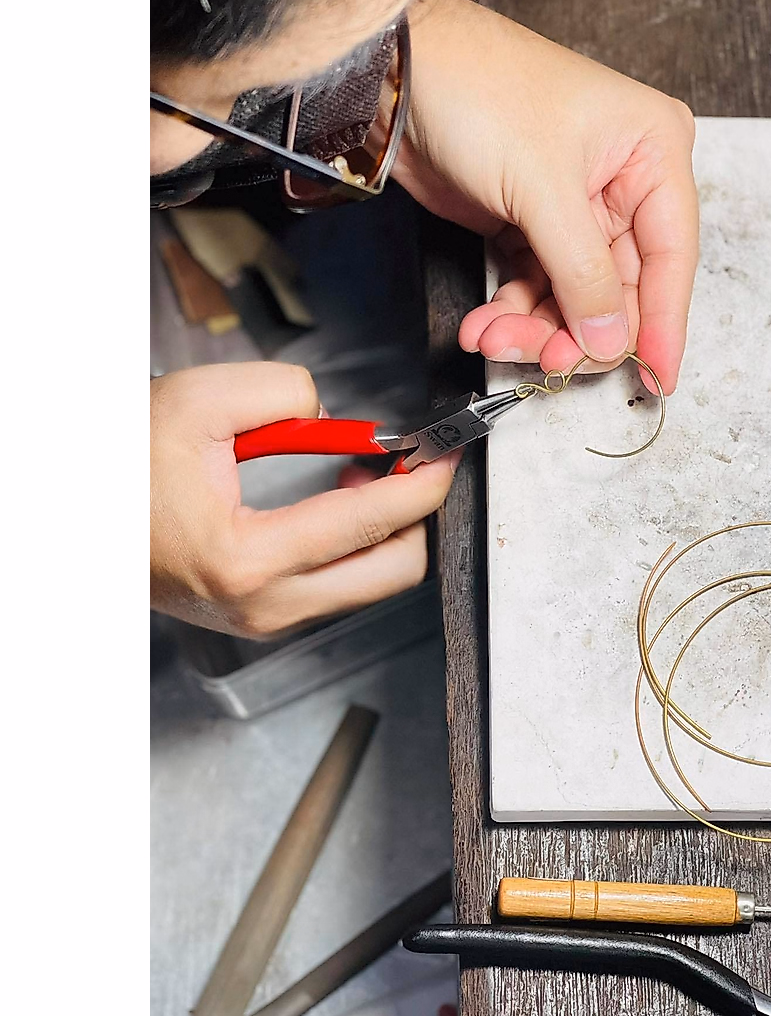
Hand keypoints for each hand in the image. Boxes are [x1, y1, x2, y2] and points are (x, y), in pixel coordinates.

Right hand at [150, 363, 456, 637]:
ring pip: (370, 583)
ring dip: (385, 528)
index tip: (447, 452)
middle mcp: (263, 605)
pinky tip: (337, 500)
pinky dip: (356, 544)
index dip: (424, 481)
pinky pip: (339, 584)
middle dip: (415, 514)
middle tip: (410, 463)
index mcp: (246, 558)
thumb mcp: (200, 402)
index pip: (371, 522)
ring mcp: (264, 620)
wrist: (78, 512)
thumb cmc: (123, 461)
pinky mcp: (262, 616)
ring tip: (362, 474)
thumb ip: (286, 395)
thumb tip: (343, 424)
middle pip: (394, 572)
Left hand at [394, 0, 698, 393]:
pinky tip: (484, 324)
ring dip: (535, 329)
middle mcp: (623, 182)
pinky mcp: (533, 225)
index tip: (657, 376)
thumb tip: (609, 339)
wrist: (398, 72)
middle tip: (546, 360)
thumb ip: (583, 274)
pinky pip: (537, 287)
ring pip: (574, 297)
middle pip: (620, 288)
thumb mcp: (543, 189)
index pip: (672, 256)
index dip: (663, 323)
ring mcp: (577, 208)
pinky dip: (512, 312)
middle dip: (577, 330)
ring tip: (494, 337)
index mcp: (652, 152)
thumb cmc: (479, 88)